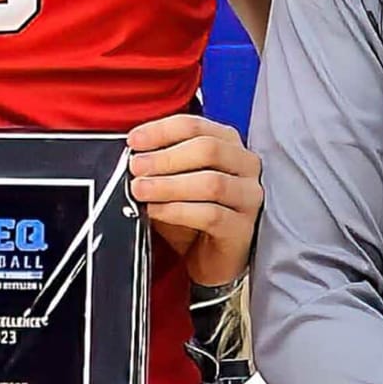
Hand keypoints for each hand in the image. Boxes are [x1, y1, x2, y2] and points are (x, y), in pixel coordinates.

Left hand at [127, 114, 263, 286]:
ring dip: (169, 185)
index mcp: (228, 144)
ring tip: (141, 190)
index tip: (134, 140)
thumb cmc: (193, 214)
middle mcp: (245, 166)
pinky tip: (156, 210)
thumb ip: (160, 162)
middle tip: (136, 167)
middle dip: (165, 157)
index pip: (196, 126)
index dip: (162, 130)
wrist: (208, 258)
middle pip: (208, 149)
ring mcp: (249, 197)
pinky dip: (178, 211)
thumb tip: (134, 153)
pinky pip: (212, 216)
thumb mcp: (174, 180)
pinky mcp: (243, 229)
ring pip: (211, 183)